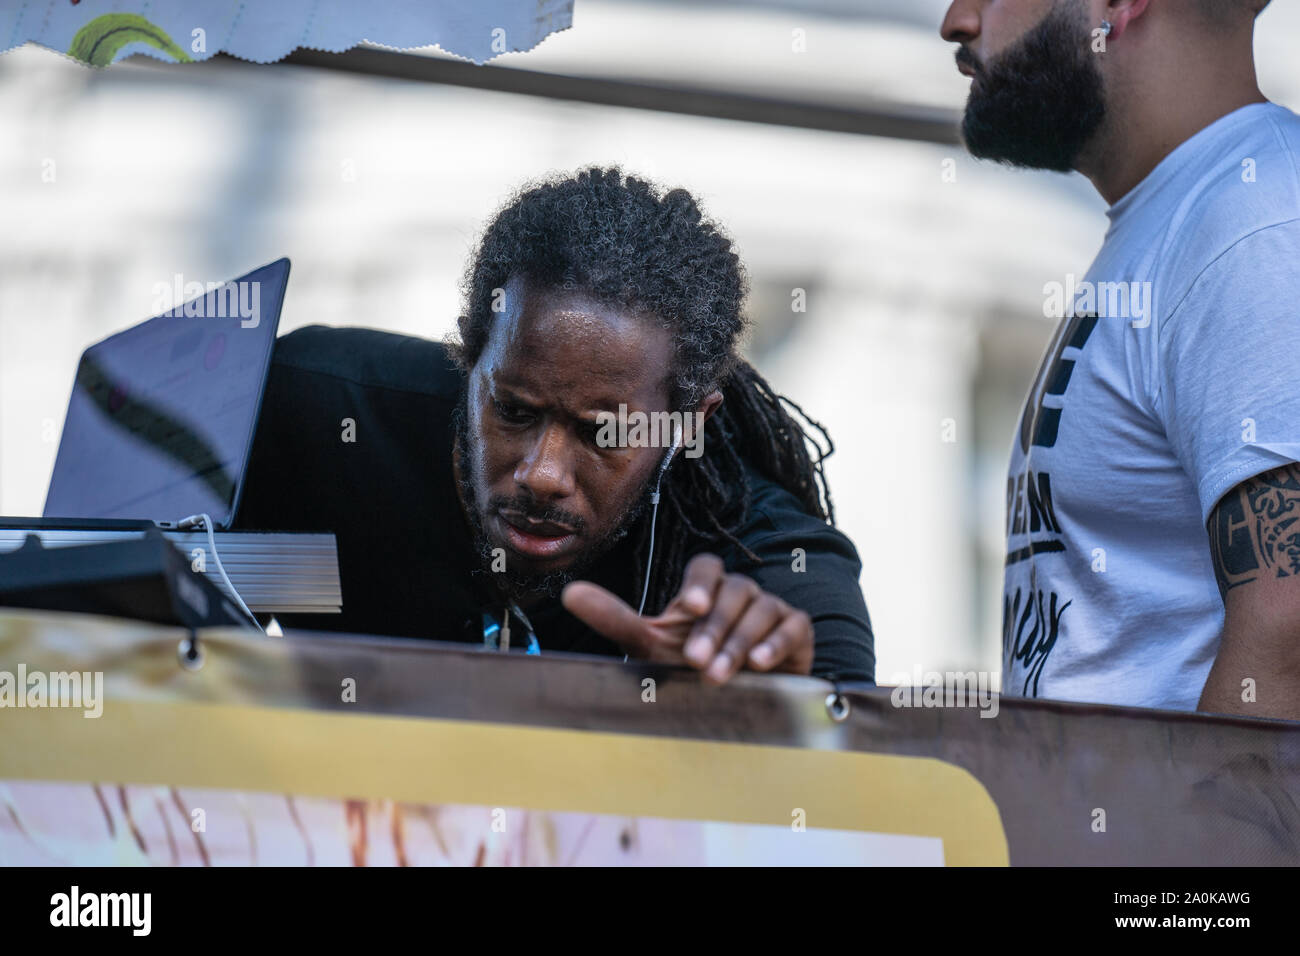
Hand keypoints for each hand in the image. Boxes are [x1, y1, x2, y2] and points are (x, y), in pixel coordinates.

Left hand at [561, 553, 813, 683]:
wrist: (735, 702)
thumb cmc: (689, 668)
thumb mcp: (650, 644)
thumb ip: (614, 617)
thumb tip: (569, 592)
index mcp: (706, 590)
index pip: (707, 566)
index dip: (700, 583)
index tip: (688, 608)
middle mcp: (739, 593)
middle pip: (733, 591)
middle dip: (714, 628)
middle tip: (696, 662)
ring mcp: (771, 609)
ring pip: (760, 610)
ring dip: (738, 643)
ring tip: (719, 675)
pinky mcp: (796, 631)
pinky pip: (792, 626)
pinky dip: (776, 643)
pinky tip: (759, 663)